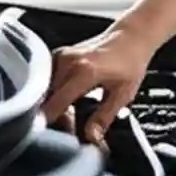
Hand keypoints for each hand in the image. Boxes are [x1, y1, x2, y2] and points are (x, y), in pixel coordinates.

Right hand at [40, 24, 155, 146]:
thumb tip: (91, 137)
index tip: (55, 135)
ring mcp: (61, 56)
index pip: (55, 104)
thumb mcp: (123, 94)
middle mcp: (68, 61)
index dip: (52, 123)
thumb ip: (104, 117)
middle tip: (72, 124)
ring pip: (44, 90)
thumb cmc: (131, 62)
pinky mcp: (58, 55)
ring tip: (72, 111)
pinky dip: (53, 93)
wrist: (131, 37)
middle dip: (55, 116)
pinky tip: (68, 98)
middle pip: (47, 99)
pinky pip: (46, 80)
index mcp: (84, 71)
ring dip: (53, 105)